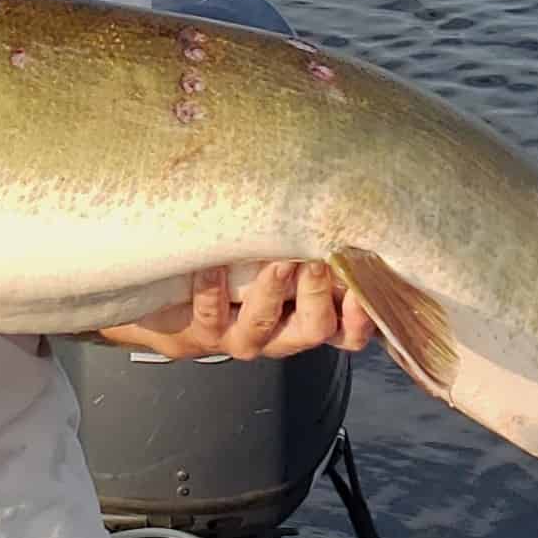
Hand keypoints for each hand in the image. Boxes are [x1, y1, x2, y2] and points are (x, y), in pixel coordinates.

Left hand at [98, 259, 377, 360]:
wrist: (176, 305)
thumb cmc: (239, 273)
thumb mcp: (279, 261)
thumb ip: (308, 246)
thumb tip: (338, 200)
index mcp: (306, 320)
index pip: (349, 333)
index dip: (360, 317)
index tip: (361, 287)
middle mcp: (279, 335)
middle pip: (314, 329)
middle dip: (316, 295)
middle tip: (315, 262)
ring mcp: (240, 338)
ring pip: (263, 325)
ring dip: (272, 291)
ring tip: (276, 261)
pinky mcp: (201, 335)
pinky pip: (210, 314)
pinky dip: (213, 287)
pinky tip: (213, 264)